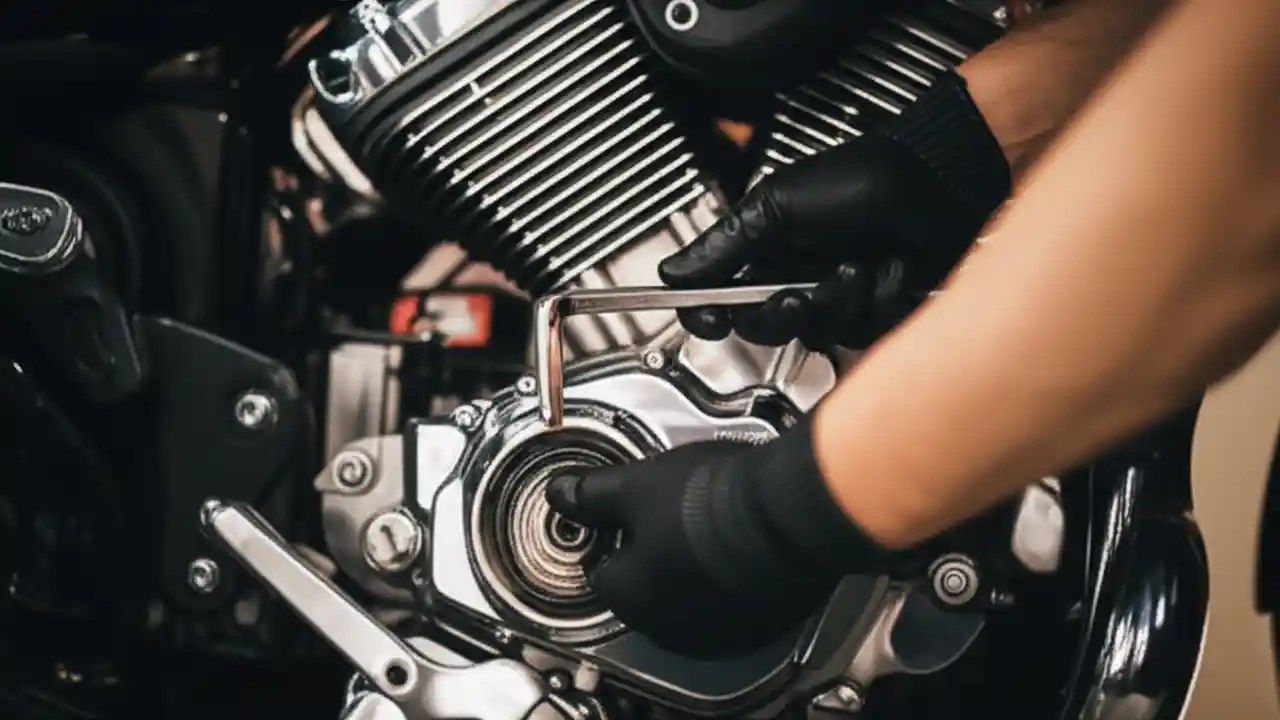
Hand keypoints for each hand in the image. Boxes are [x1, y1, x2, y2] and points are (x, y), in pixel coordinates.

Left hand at [545, 419, 907, 658]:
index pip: (600, 571)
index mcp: (629, 594)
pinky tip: (743, 547)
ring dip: (693, 570)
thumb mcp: (637, 483)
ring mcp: (718, 631)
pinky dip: (733, 583)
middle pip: (645, 590)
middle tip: (674, 511)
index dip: (614, 536)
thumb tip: (563, 493)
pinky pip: (733, 606)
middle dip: (654, 555)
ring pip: (690, 600)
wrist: (791, 510)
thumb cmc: (716, 500)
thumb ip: (593, 494)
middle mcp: (669, 626)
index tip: (631, 512)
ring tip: (711, 525)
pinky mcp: (760, 626)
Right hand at [660, 71, 1009, 348]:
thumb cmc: (862, 176)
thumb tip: (673, 272)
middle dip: (783, 314)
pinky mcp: (878, 310)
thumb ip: (723, 244)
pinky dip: (883, 298)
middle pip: (763, 330)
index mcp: (763, 253)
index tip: (711, 320)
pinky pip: (868, 332)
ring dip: (843, 298)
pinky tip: (893, 266)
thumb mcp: (777, 205)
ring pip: (820, 334)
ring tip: (860, 261)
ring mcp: (836, 297)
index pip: (716, 300)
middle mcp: (795, 278)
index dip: (708, 317)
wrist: (936, 179)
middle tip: (796, 295)